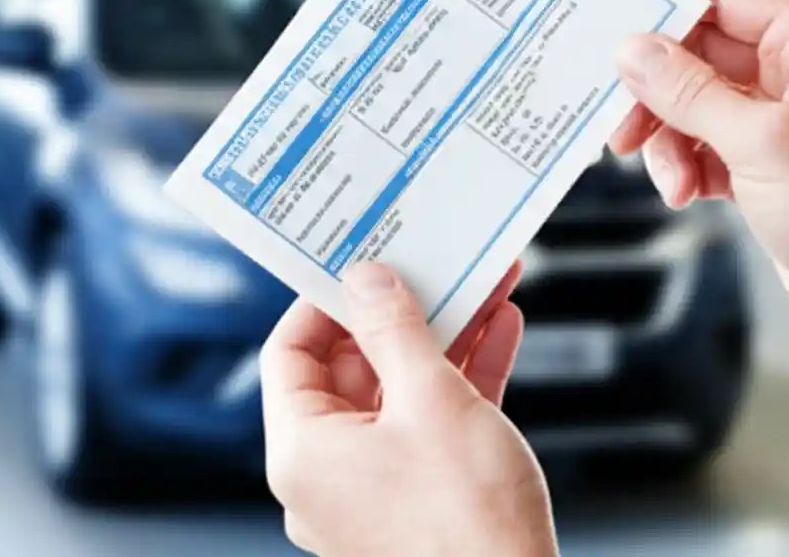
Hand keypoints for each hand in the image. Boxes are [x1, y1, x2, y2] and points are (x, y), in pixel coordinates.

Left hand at [259, 261, 556, 556]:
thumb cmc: (469, 522)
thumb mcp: (432, 400)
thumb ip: (396, 331)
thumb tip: (368, 282)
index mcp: (302, 453)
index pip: (290, 354)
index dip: (325, 302)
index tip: (363, 265)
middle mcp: (326, 477)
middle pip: (352, 370)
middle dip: (402, 316)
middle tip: (433, 268)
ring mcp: (372, 492)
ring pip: (399, 395)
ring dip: (443, 341)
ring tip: (481, 290)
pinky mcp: (417, 502)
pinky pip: (429, 427)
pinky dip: (460, 381)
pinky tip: (498, 335)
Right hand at [611, 0, 788, 359]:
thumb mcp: (765, 146)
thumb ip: (692, 93)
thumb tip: (634, 50)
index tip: (607, 9)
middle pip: (697, 49)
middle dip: (654, 85)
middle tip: (619, 119)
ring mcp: (778, 121)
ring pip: (691, 103)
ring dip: (667, 137)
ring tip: (668, 178)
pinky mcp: (763, 165)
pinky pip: (701, 145)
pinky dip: (684, 166)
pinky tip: (687, 195)